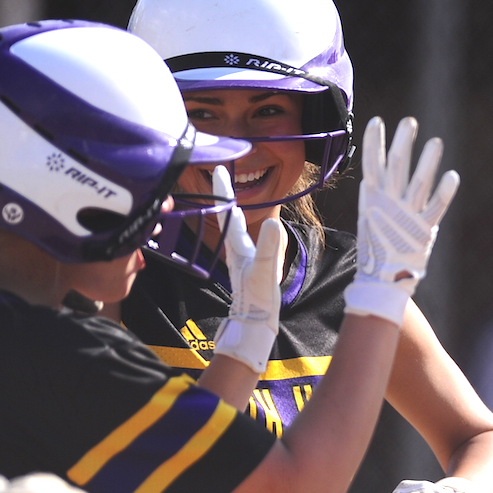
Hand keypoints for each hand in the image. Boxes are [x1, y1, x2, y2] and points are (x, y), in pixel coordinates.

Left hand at [213, 170, 287, 372]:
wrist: (254, 324)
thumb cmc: (257, 299)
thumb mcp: (265, 270)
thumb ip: (270, 246)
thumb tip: (274, 221)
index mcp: (237, 246)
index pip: (228, 211)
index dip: (224, 190)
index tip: (218, 168)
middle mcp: (237, 249)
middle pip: (229, 216)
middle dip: (226, 195)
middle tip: (222, 174)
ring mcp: (242, 257)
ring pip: (235, 227)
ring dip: (233, 211)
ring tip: (231, 195)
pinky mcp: (249, 265)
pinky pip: (244, 239)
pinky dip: (243, 227)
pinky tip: (245, 227)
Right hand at [343, 116, 459, 327]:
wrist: (381, 280)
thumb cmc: (377, 244)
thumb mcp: (370, 214)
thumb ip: (376, 191)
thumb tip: (375, 168)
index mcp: (372, 198)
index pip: (372, 165)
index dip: (374, 143)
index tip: (377, 120)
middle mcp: (388, 203)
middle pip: (396, 168)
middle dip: (402, 143)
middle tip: (409, 122)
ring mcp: (406, 216)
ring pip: (418, 183)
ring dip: (427, 162)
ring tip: (436, 142)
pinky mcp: (424, 229)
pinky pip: (436, 207)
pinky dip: (444, 192)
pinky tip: (453, 175)